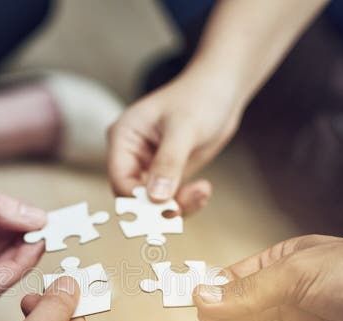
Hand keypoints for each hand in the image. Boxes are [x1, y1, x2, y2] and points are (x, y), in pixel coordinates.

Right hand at [107, 77, 241, 213]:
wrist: (221, 92)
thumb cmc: (199, 98)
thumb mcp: (184, 128)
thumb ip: (168, 162)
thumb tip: (156, 198)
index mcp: (123, 137)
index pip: (120, 178)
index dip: (139, 199)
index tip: (166, 207)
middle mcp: (131, 154)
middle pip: (134, 196)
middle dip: (159, 206)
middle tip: (185, 207)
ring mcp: (148, 166)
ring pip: (153, 202)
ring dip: (177, 205)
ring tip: (202, 192)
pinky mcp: (166, 175)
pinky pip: (170, 199)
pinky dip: (186, 201)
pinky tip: (203, 189)